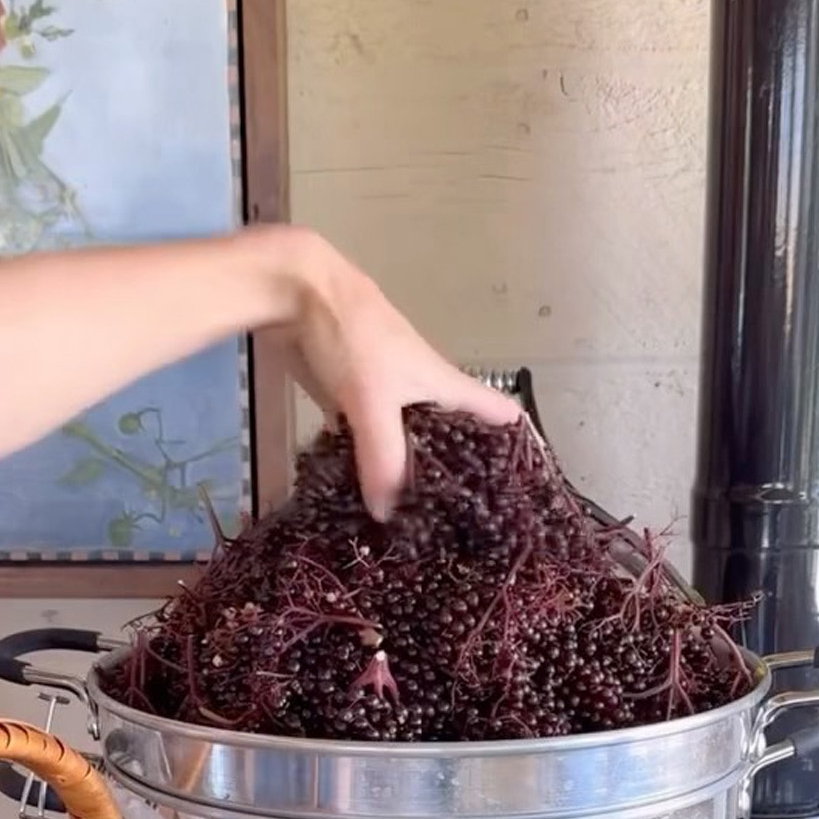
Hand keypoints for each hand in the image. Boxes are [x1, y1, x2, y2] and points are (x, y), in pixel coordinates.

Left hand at [279, 232, 518, 519]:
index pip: (496, 412)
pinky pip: (367, 440)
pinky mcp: (351, 399)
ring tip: (416, 520)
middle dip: (458, 474)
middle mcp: (422, 392)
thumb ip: (382, 457)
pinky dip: (368, 464)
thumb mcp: (372, 400)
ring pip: (407, 441)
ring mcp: (386, 395)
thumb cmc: (352, 337)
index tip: (521, 489)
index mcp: (443, 383)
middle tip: (462, 524)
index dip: (516, 445)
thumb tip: (386, 515)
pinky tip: (364, 494)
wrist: (297, 294)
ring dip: (410, 473)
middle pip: (452, 435)